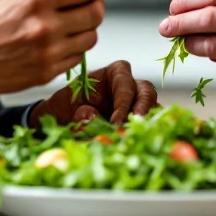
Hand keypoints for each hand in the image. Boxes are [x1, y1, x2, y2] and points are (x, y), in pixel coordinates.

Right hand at [0, 0, 103, 115]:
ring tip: (71, 28)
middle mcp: (47, 25)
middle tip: (88, 8)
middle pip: (96, 14)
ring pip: (91, 38)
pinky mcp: (47, 73)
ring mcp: (49, 52)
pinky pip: (75, 58)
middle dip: (95, 8)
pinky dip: (71, 51)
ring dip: (85, 31)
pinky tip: (57, 46)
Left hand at [29, 60, 157, 126]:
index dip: (123, 101)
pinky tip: (142, 142)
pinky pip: (150, 123)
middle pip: (146, 91)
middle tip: (136, 126)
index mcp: (113, 73)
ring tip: (139, 136)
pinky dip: (148, 132)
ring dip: (148, 121)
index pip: (124, 82)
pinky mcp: (138, 121)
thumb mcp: (66, 107)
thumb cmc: (66, 109)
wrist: (63, 123)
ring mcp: (136, 103)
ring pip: (152, 107)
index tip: (115, 122)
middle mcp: (129, 85)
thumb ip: (78, 111)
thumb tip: (92, 115)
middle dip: (143, 108)